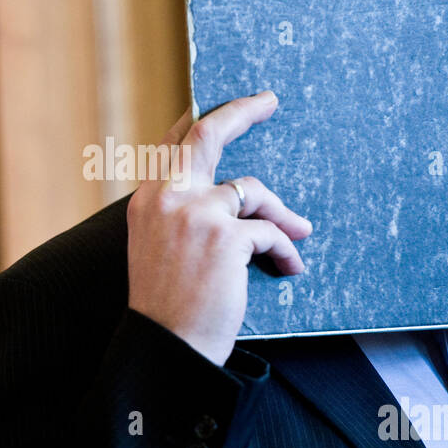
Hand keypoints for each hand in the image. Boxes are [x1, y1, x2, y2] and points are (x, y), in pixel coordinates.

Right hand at [127, 91, 312, 365]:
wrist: (168, 348)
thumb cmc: (169, 308)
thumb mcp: (162, 250)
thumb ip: (184, 217)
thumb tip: (236, 197)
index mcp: (148, 201)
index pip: (172, 146)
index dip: (196, 122)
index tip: (215, 105)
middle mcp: (168, 198)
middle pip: (207, 135)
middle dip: (241, 112)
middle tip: (269, 100)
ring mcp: (197, 214)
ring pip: (252, 192)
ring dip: (281, 215)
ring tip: (299, 234)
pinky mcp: (226, 236)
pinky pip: (269, 232)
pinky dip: (284, 251)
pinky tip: (290, 270)